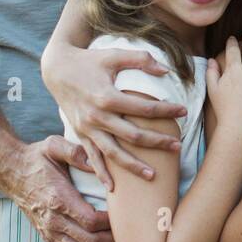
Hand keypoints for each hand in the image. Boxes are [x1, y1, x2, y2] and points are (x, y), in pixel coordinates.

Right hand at [2, 136, 121, 241]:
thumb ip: (76, 152)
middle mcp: (53, 220)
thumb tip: (98, 162)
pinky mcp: (47, 237)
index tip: (128, 218)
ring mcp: (49, 232)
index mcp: (58, 199)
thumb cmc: (37, 157)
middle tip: (134, 237)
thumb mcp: (54, 146)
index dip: (111, 224)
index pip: (91, 221)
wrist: (11, 172)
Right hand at [41, 43, 186, 189]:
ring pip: (114, 153)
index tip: (184, 111)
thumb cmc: (89, 60)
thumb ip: (140, 59)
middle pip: (133, 136)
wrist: (57, 70)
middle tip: (178, 147)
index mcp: (107, 97)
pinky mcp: (80, 135)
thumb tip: (166, 71)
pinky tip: (113, 187)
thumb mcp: (114, 54)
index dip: (166, 110)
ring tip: (153, 176)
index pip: (144, 108)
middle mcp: (96, 117)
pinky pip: (92, 158)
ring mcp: (87, 129)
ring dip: (133, 166)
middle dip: (157, 143)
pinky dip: (102, 173)